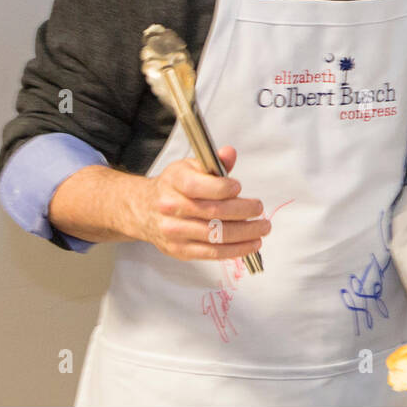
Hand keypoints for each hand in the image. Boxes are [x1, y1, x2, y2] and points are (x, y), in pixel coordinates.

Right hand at [132, 145, 270, 260]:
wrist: (144, 209)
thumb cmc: (174, 187)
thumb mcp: (190, 167)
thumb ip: (214, 162)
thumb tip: (229, 153)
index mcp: (174, 181)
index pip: (197, 186)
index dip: (222, 188)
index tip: (239, 187)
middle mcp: (170, 207)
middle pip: (212, 212)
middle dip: (243, 212)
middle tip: (259, 210)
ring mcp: (174, 231)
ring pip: (215, 235)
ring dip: (245, 234)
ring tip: (262, 229)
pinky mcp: (179, 249)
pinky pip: (211, 253)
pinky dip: (234, 250)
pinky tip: (250, 244)